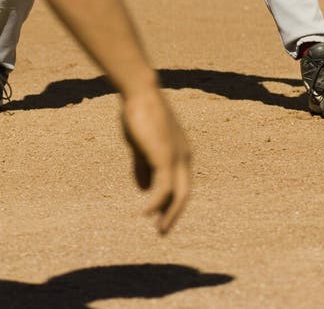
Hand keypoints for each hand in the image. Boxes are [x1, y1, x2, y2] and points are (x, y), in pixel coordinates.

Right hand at [121, 87, 190, 233]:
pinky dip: (155, 204)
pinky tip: (145, 213)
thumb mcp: (141, 143)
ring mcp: (177, 157)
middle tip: (163, 230)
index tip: (159, 214)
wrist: (140, 92)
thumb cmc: (139, 112)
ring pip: (178, 194)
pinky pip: (164, 189)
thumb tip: (144, 190)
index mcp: (180, 150)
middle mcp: (184, 156)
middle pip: (184, 193)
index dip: (171, 200)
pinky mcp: (166, 158)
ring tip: (159, 229)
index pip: (180, 182)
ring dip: (168, 214)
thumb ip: (143, 165)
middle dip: (174, 213)